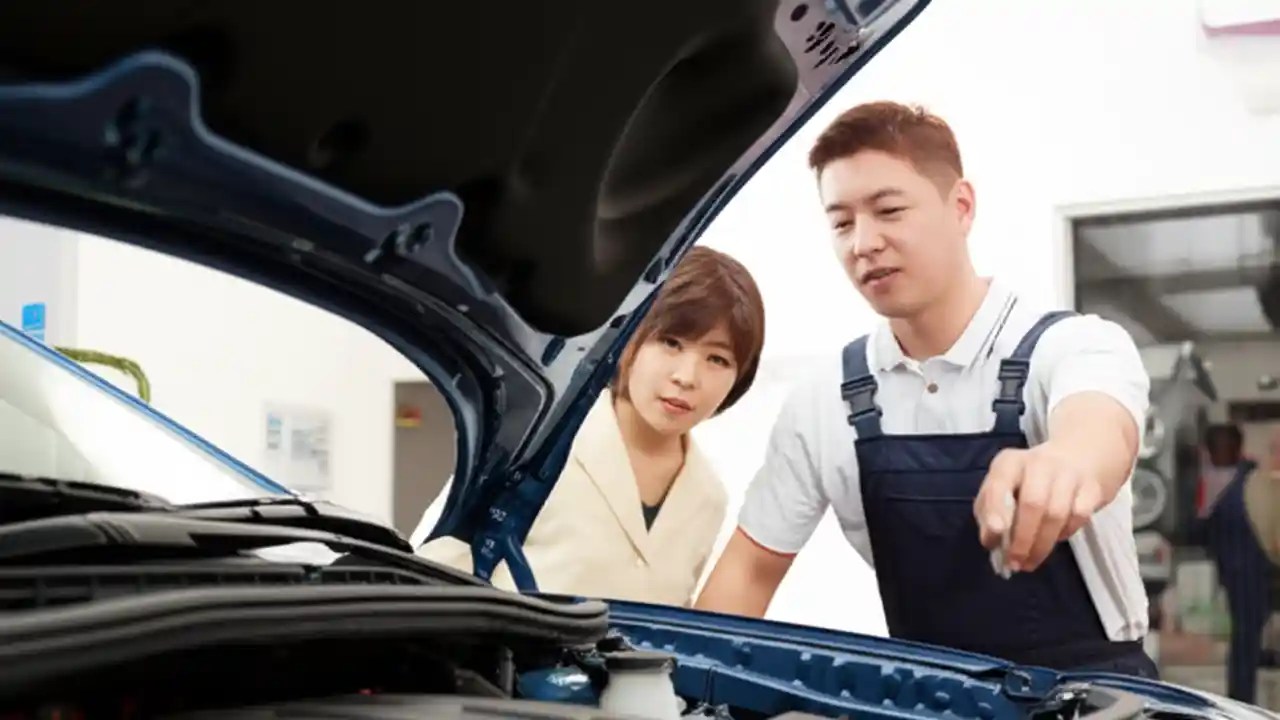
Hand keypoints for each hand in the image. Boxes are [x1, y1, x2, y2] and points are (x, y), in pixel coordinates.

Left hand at [974, 444, 1103, 572]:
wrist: (1079, 456)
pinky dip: (1066, 532)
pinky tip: (1056, 539)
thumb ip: (989, 512)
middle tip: (1015, 563)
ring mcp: (1068, 474)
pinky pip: (1080, 516)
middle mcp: (1039, 464)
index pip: (1000, 482)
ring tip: (1030, 562)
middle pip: (1033, 503)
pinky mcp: (1092, 487)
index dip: (996, 507)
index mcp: (1009, 463)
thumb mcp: (1002, 487)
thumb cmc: (1029, 479)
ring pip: (1057, 514)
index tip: (996, 531)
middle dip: (1023, 538)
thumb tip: (991, 541)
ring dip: (1042, 544)